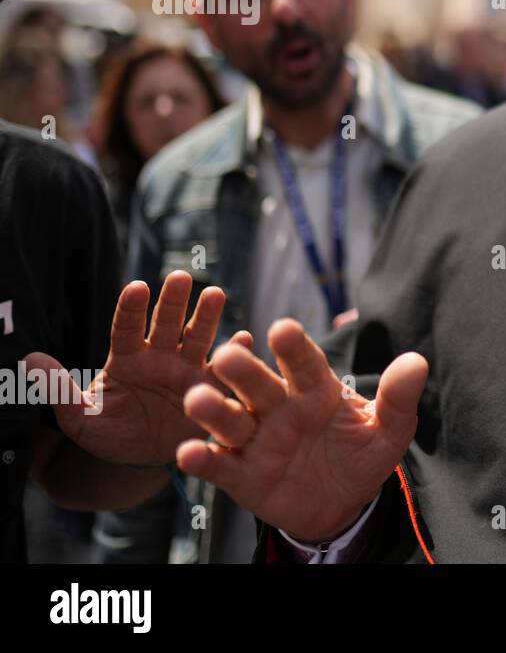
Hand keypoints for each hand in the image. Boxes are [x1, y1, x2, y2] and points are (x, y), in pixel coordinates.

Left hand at [25, 271, 251, 467]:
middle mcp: (160, 357)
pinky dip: (236, 353)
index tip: (136, 287)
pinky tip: (244, 339)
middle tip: (180, 277)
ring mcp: (188, 370)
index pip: (127, 328)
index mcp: (127, 359)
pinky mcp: (210, 388)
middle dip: (174, 301)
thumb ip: (58, 389)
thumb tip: (28, 359)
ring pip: (199, 337)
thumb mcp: (80, 418)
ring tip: (215, 295)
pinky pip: (224, 369)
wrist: (141, 461)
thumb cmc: (109, 435)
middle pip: (167, 324)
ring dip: (207, 317)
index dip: (131, 309)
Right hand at [177, 318, 426, 542]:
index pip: (304, 364)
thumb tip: (418, 362)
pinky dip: (201, 459)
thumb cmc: (362, 455)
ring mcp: (256, 439)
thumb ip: (398, 398)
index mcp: (315, 389)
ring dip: (212, 409)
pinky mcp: (241, 474)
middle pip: (258, 385)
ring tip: (198, 400)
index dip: (294, 347)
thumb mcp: (389, 431)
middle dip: (243, 370)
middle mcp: (279, 407)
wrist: (343, 503)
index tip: (283, 330)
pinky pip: (219, 465)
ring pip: (229, 419)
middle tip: (228, 356)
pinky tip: (188, 453)